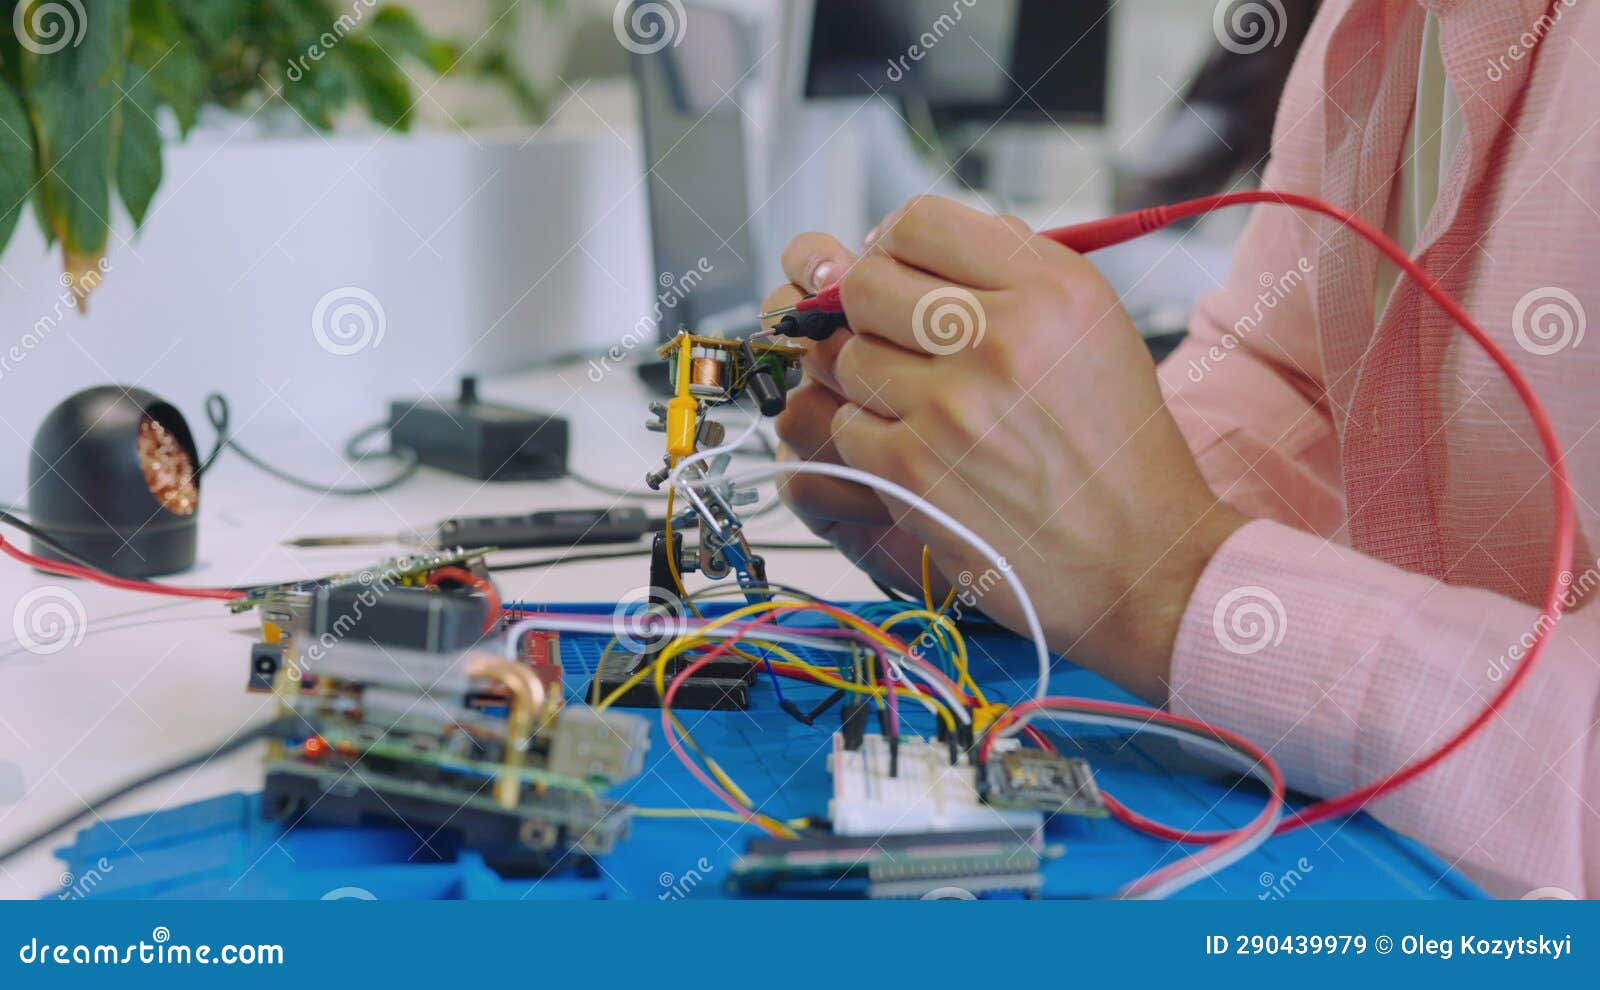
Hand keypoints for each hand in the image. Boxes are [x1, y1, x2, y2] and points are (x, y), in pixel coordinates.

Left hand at [771, 196, 1248, 702]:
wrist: (1142, 561)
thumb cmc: (1118, 449)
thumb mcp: (1096, 329)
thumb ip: (1012, 270)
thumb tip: (908, 237)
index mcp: (1051, 288)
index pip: (919, 222)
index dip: (893, 244)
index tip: (898, 273)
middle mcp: (1001, 336)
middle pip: (866, 283)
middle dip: (869, 310)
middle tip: (896, 340)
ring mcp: (951, 405)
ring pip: (848, 357)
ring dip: (871, 381)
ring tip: (920, 406)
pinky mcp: (914, 469)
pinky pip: (846, 424)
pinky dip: (871, 438)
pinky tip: (919, 452)